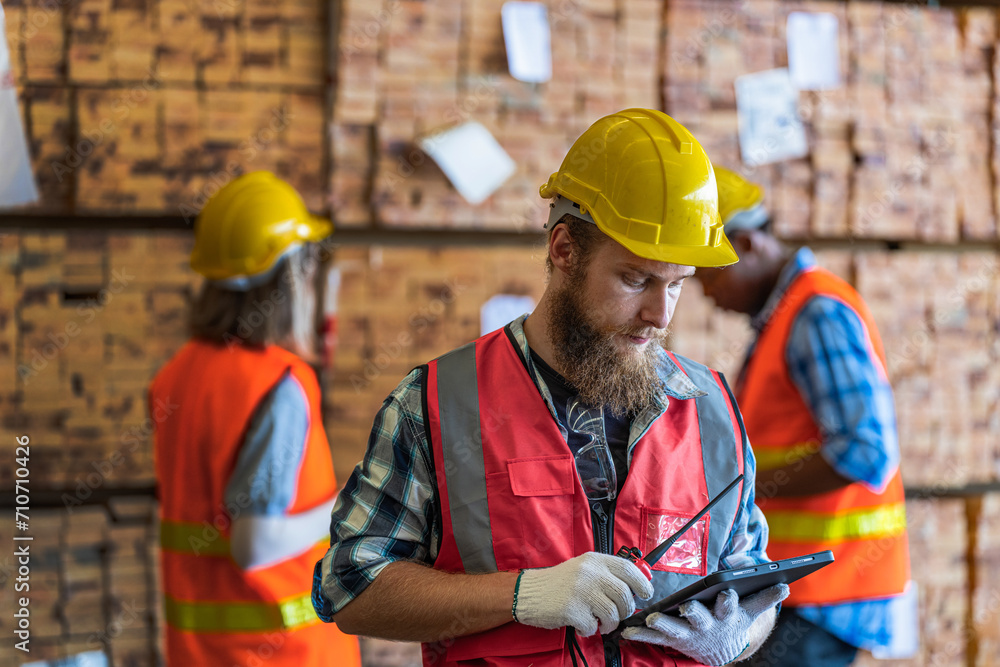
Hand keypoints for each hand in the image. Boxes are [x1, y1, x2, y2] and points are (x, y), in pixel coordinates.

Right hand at [515, 552, 654, 635]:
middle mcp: (589, 572)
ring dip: (609, 624)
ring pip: (612, 614)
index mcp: (594, 560)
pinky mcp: (572, 609)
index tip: (645, 594)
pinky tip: (581, 625)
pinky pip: (593, 626)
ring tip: (599, 623)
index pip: (628, 568)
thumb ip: (606, 574)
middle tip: (616, 615)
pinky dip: (589, 630)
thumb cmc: (557, 583)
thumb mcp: (583, 568)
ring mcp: (581, 590)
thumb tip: (634, 588)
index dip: (642, 583)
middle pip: (624, 595)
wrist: (527, 592)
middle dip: (625, 610)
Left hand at [621, 583, 788, 665]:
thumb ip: (764, 594)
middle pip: (700, 617)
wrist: (722, 649)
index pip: (730, 605)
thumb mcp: (750, 608)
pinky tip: (627, 630)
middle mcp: (706, 625)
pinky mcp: (672, 639)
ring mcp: (688, 633)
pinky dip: (641, 633)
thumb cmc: (734, 620)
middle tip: (686, 607)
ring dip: (662, 623)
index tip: (727, 592)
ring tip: (651, 618)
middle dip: (693, 612)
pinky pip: (654, 637)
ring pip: (674, 629)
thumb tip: (784, 583)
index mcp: (726, 614)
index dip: (729, 598)